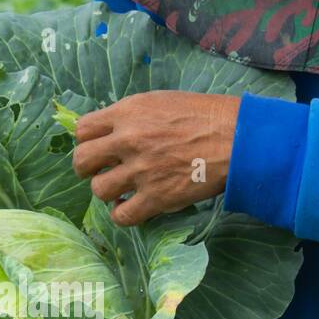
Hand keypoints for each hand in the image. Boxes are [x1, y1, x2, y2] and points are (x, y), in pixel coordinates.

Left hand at [72, 91, 239, 226]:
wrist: (236, 137)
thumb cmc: (203, 115)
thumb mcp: (159, 101)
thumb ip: (130, 116)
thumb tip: (110, 133)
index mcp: (128, 113)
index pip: (83, 130)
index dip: (88, 141)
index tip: (98, 148)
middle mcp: (128, 141)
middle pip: (82, 161)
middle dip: (88, 168)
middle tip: (103, 170)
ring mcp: (141, 171)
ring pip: (99, 190)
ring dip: (108, 191)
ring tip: (123, 188)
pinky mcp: (156, 197)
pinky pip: (122, 216)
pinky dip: (123, 214)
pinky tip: (133, 206)